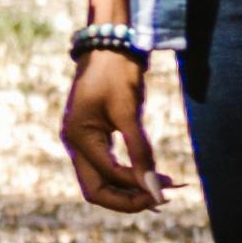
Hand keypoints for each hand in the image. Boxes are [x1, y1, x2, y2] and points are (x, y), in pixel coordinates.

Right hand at [60, 45, 167, 212]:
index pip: (107, 177)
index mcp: (78, 137)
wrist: (110, 43)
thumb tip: (156, 189)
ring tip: (165, 189)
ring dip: (131, 189)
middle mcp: (75, 144)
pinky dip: (130, 175)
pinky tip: (153, 175)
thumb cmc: (116, 72)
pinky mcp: (95, 138)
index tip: (165, 192)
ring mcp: (83, 142)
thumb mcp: (129, 111)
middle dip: (128, 199)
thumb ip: (140, 152)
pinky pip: (109, 167)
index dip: (136, 188)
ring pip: (103, 182)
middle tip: (162, 199)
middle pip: (97, 190)